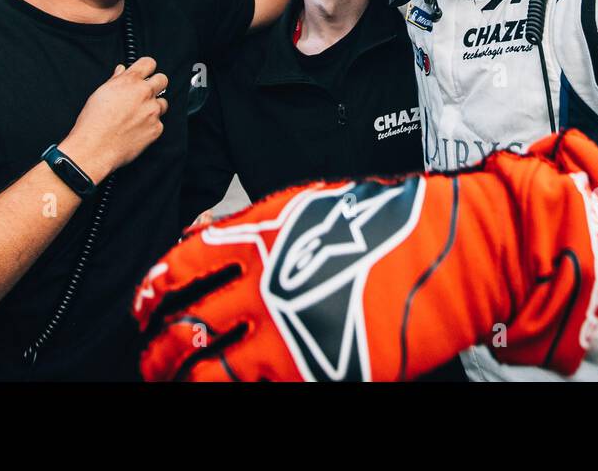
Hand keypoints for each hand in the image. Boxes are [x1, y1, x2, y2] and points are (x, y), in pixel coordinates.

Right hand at [61, 57, 168, 181]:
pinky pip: (159, 122)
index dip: (147, 68)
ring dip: (154, 106)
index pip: (149, 63)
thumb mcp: (100, 93)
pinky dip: (151, 124)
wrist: (95, 147)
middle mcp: (144, 94)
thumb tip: (122, 70)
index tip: (145, 72)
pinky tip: (137, 128)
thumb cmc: (94, 122)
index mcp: (130, 81)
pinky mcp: (156, 128)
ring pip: (163, 102)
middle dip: (155, 84)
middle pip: (162, 80)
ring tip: (138, 114)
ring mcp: (152, 111)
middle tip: (145, 93)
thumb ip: (116, 79)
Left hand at [134, 129, 597, 381]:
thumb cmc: (386, 222)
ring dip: (184, 381)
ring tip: (178, 383)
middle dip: (158, 351)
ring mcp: (291, 336)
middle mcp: (265, 289)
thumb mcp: (308, 206)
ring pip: (210, 376)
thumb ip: (254, 230)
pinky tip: (234, 389)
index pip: (179, 270)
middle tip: (152, 358)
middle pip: (184, 331)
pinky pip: (257, 392)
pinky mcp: (319, 371)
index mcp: (261, 240)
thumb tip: (205, 246)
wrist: (452, 250)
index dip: (153, 293)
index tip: (145, 306)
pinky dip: (237, 391)